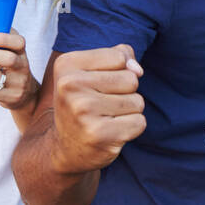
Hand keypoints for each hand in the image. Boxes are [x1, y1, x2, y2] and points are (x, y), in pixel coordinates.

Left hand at [0, 29, 37, 110]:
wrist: (25, 95)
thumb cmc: (11, 68)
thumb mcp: (12, 52)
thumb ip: (0, 40)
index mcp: (21, 52)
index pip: (18, 42)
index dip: (2, 38)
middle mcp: (22, 67)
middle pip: (8, 59)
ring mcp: (17, 84)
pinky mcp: (9, 97)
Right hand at [51, 44, 146, 172]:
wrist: (65, 148)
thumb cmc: (84, 103)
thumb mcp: (92, 71)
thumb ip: (119, 57)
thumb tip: (137, 70)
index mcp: (67, 64)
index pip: (119, 56)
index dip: (118, 71)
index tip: (96, 85)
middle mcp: (70, 86)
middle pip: (131, 79)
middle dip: (125, 93)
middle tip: (101, 106)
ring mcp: (83, 111)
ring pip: (137, 101)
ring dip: (128, 112)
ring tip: (105, 118)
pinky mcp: (99, 134)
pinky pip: (139, 122)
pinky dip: (131, 128)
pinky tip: (110, 132)